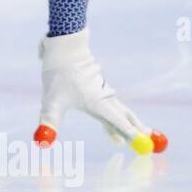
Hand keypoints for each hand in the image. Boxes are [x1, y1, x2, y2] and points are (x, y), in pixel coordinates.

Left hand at [33, 28, 166, 154]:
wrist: (65, 45)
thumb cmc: (59, 73)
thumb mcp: (51, 101)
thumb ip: (49, 122)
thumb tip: (43, 143)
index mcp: (98, 103)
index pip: (119, 123)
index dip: (131, 134)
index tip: (143, 145)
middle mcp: (104, 98)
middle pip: (125, 117)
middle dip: (137, 130)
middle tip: (148, 143)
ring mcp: (101, 91)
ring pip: (118, 111)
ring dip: (126, 124)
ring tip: (128, 138)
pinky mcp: (95, 86)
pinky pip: (109, 105)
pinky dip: (115, 117)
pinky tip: (110, 124)